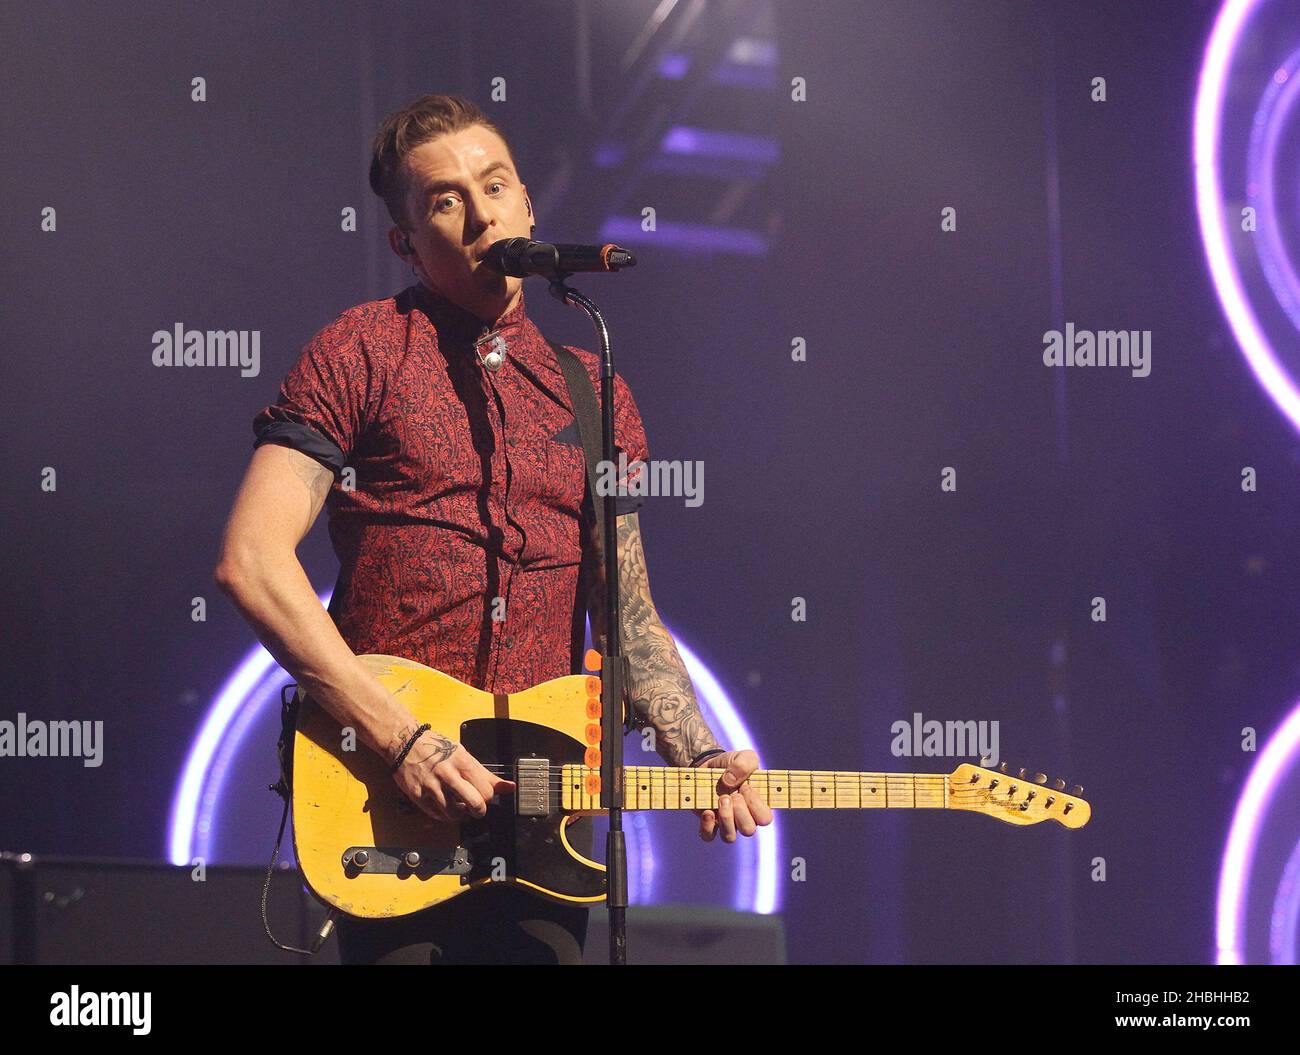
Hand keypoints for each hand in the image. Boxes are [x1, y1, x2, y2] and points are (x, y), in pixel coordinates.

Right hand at [390, 728, 514, 822]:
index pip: (487, 792)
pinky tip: (444, 806)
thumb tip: (510, 787)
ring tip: (458, 806)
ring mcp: (432, 786)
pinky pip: (436, 814)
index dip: (488, 798)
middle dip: (478, 811)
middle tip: (475, 808)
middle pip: (475, 804)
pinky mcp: (418, 795)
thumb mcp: (464, 755)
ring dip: (459, 815)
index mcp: (463, 763)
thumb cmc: (437, 748)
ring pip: (454, 814)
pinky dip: (443, 815)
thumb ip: (486, 775)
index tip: (483, 797)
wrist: (406, 742)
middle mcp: (449, 774)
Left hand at [692, 749, 772, 842]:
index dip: (756, 806)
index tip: (746, 787)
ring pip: (729, 837)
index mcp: (757, 805)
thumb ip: (744, 764)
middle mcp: (743, 818)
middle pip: (748, 830)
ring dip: (726, 818)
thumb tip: (729, 781)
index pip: (765, 819)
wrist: (710, 765)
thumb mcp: (744, 757)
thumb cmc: (732, 764)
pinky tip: (707, 811)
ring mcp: (725, 822)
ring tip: (721, 799)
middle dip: (740, 811)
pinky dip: (707, 826)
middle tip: (733, 794)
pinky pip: (708, 836)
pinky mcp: (708, 822)